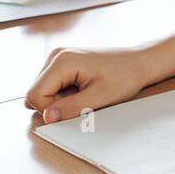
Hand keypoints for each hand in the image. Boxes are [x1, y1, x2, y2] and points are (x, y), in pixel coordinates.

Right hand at [24, 47, 154, 122]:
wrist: (139, 62)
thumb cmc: (124, 76)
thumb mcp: (100, 97)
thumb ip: (71, 108)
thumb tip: (46, 117)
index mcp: (62, 60)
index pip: (35, 94)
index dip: (50, 111)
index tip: (74, 111)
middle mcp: (55, 55)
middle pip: (36, 92)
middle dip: (54, 105)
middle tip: (82, 102)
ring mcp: (58, 58)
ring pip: (42, 90)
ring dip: (59, 100)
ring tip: (84, 94)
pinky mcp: (62, 63)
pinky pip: (51, 85)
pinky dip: (63, 94)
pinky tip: (82, 90)